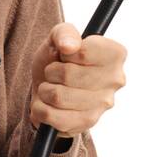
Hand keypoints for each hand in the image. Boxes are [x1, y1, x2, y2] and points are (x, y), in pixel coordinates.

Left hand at [29, 22, 126, 136]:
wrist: (50, 88)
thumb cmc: (58, 58)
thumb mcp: (57, 37)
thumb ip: (64, 33)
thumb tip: (69, 46)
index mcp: (115, 54)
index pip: (82, 52)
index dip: (65, 53)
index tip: (65, 55)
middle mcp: (116, 80)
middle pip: (68, 74)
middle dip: (51, 71)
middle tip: (55, 72)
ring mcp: (103, 104)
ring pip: (58, 96)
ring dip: (45, 90)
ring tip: (51, 87)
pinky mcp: (87, 123)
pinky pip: (52, 116)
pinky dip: (41, 109)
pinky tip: (48, 104)